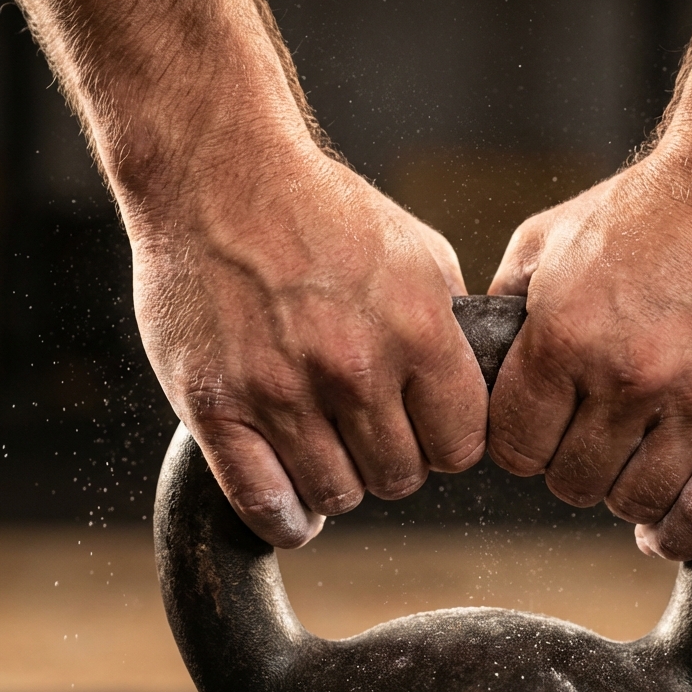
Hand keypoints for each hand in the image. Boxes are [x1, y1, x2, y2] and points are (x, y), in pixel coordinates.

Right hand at [130, 141, 487, 547]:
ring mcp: (282, 392)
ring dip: (338, 481)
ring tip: (325, 446)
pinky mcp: (217, 408)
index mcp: (417, 331)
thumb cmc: (321, 211)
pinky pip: (264, 505)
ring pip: (337, 495)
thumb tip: (474, 392)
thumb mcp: (419, 252)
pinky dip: (286, 515)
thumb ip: (449, 329)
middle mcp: (354, 368)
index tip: (423, 427)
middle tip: (367, 429)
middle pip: (400, 477)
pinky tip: (291, 496)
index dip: (445, 442)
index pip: (460, 446)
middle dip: (391, 460)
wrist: (221, 176)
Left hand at [487, 142, 691, 559]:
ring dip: (625, 494)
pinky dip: (679, 533)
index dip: (521, 448)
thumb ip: (508, 305)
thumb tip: (476, 360)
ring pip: (635, 501)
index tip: (539, 437)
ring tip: (633, 466)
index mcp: (564, 334)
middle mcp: (626, 374)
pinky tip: (664, 527)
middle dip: (572, 468)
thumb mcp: (550, 237)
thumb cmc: (651, 206)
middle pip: (571, 482)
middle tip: (592, 442)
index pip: (514, 446)